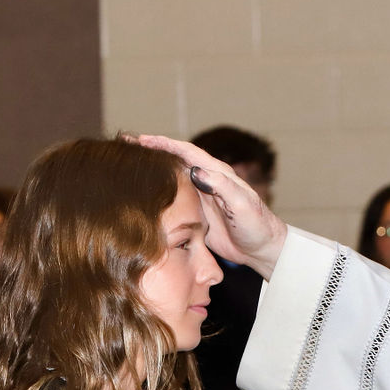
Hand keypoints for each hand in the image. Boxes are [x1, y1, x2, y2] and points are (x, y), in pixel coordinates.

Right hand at [134, 134, 287, 276]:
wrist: (262, 250)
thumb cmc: (257, 225)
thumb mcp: (241, 204)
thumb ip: (221, 187)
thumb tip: (196, 171)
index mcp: (218, 174)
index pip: (186, 152)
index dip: (164, 144)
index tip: (141, 140)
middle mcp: (207, 182)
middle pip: (175, 161)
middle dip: (152, 152)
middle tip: (126, 145)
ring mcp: (201, 198)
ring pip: (172, 179)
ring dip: (152, 171)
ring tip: (128, 166)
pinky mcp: (197, 215)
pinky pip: (174, 201)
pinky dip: (158, 195)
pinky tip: (142, 196)